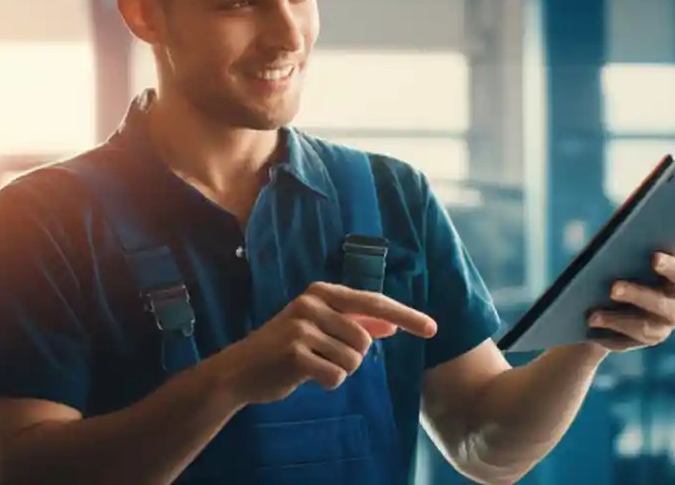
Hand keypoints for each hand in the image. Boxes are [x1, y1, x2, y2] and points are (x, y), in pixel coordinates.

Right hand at [214, 282, 437, 404]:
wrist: (241, 369)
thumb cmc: (286, 347)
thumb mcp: (321, 328)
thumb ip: (357, 323)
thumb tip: (393, 324)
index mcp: (323, 292)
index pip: (374, 303)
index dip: (406, 316)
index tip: (432, 328)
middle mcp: (313, 303)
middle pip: (365, 340)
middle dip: (353, 357)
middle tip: (324, 357)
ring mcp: (302, 327)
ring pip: (353, 360)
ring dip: (339, 371)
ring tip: (313, 365)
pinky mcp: (295, 352)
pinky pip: (336, 376)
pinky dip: (328, 383)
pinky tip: (307, 376)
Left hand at [588, 252, 674, 352]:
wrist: (618, 296)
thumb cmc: (628, 265)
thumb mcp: (630, 257)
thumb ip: (629, 252)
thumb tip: (612, 249)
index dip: (671, 267)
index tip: (653, 257)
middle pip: (660, 304)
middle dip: (636, 295)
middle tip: (613, 288)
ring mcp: (661, 330)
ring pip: (642, 328)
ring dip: (616, 321)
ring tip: (592, 316)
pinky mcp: (638, 343)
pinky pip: (623, 342)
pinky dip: (605, 336)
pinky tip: (589, 329)